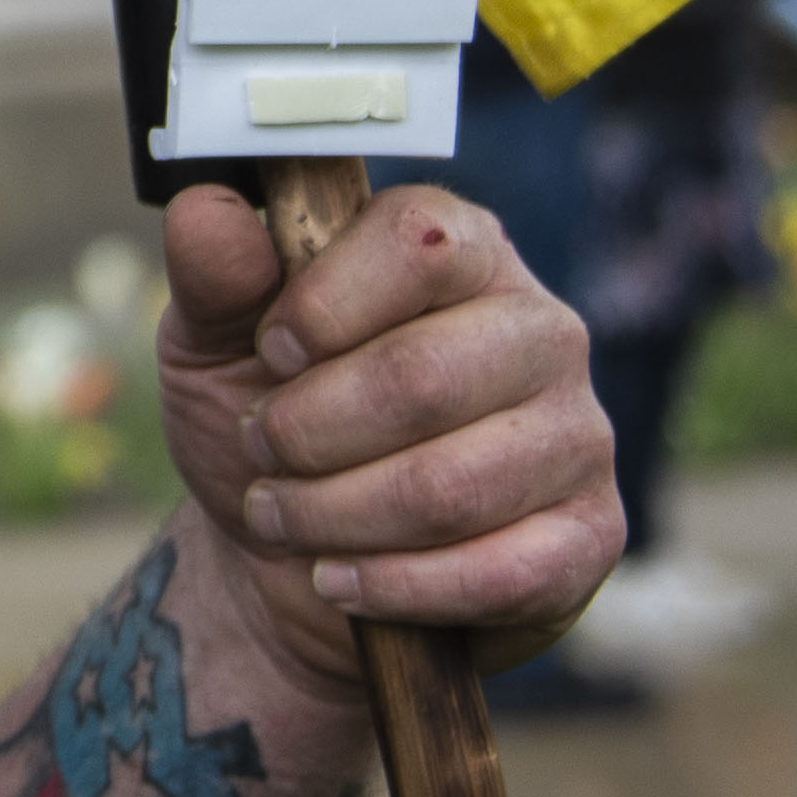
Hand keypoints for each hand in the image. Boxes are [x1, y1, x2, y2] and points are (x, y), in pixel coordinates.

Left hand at [152, 183, 621, 699]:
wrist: (299, 557)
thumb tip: (206, 211)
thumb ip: (215, 274)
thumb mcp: (216, 342)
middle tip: (258, 449)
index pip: (417, 242)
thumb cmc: (273, 420)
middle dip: (311, 430)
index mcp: (463, 249)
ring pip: (450, 487)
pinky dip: (392, 585)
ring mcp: (578, 434)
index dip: (325, 302)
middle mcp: (541, 329)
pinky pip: (497, 572)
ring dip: (335, 514)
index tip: (269, 350)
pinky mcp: (590, 535)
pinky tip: (336, 580)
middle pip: (425, 376)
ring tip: (279, 515)